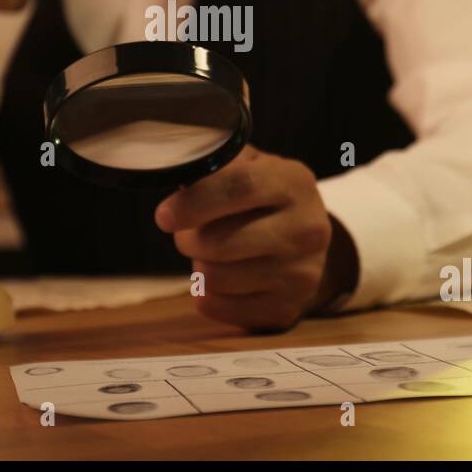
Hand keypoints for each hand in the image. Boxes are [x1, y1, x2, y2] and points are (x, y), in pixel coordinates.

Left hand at [155, 146, 358, 331]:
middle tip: (188, 233)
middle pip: (220, 242)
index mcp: (294, 182)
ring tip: (211, 254)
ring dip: (198, 266)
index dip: (194, 202)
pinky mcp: (287, 308)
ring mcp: (301, 274)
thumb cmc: (264, 197)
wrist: (306, 240)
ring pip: (216, 278)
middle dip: (188, 239)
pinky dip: (206, 295)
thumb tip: (174, 167)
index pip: (239, 187)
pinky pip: (219, 307)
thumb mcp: (251, 165)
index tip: (164, 216)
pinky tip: (221, 280)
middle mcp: (306, 229)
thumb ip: (217, 162)